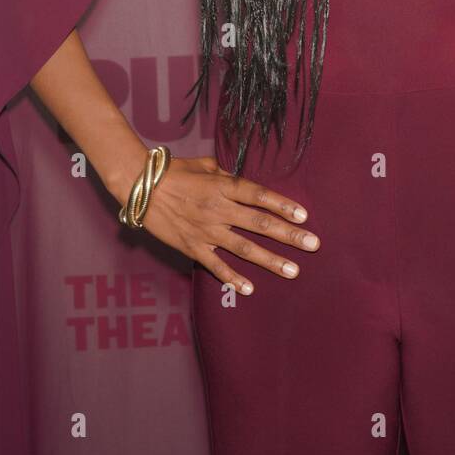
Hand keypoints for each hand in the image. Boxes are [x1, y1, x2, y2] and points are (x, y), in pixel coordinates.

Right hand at [135, 154, 319, 294]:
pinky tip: (250, 288)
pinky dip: (232, 278)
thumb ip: (227, 175)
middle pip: (261, 224)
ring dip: (271, 260)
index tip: (304, 215)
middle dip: (290, 235)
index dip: (283, 205)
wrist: (141, 187)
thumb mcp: (205, 165)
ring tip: (294, 270)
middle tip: (314, 244)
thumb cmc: (173, 171)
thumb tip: (244, 183)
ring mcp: (206, 231)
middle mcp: (219, 209)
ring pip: (244, 248)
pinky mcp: (192, 247)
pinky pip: (216, 266)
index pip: (260, 196)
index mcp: (223, 186)